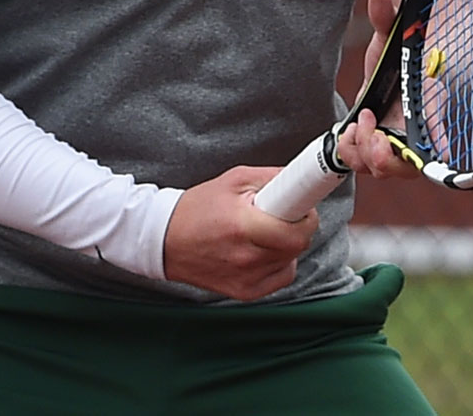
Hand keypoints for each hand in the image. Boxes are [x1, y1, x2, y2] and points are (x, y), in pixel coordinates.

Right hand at [163, 165, 318, 299]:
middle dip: (298, 226)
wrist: (165, 241)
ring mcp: (246, 279)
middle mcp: (246, 257)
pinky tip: (261, 249)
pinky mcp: (246, 293)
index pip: (297, 230)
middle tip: (282, 214)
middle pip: (298, 245)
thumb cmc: (197, 209)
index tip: (305, 206)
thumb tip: (300, 179)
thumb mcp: (233, 181)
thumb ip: (270, 178)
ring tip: (264, 231)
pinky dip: (279, 262)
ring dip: (286, 244)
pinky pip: (282, 276)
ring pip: (292, 259)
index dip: (307, 215)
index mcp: (242, 225)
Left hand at [335, 0, 421, 181]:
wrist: (395, 63)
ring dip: (364, 154)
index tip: (401, 140)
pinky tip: (350, 131)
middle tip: (370, 133)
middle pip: (408, 168)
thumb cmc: (399, 49)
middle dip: (383, 159)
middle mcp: (417, 131)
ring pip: (385, 170)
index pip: (435, 135)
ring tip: (357, 127)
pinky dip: (355, 153)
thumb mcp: (388, 33)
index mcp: (429, 106)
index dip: (426, 148)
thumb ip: (384, 15)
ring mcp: (398, 142)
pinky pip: (368, 164)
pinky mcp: (379, 146)